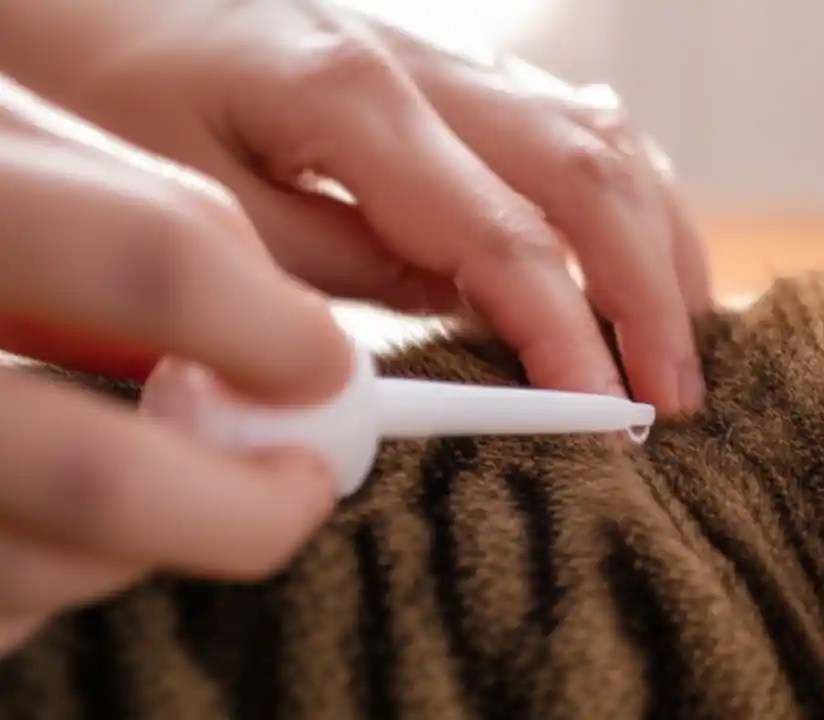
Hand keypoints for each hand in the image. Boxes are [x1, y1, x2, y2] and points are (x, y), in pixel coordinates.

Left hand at [0, 0, 709, 414]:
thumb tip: (461, 313)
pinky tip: (643, 245)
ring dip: (660, 239)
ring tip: (686, 332)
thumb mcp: (196, 211)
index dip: (571, 337)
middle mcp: (425, 66)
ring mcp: (447, 58)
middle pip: (587, 176)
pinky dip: (628, 194)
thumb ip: (334, 270)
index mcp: (355, 101)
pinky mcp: (450, 70)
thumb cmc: (109, 96)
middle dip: (650, 295)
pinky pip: (572, 121)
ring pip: (601, 137)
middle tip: (677, 395)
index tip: (607, 419)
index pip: (508, 237)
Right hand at [0, 76, 348, 654]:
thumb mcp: (10, 154)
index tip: (327, 370)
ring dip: (140, 544)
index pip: (149, 256)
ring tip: (154, 485)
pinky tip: (42, 516)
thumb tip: (301, 343)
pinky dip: (53, 577)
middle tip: (299, 491)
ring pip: (37, 569)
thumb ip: (144, 222)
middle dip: (237, 508)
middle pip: (91, 474)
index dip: (269, 328)